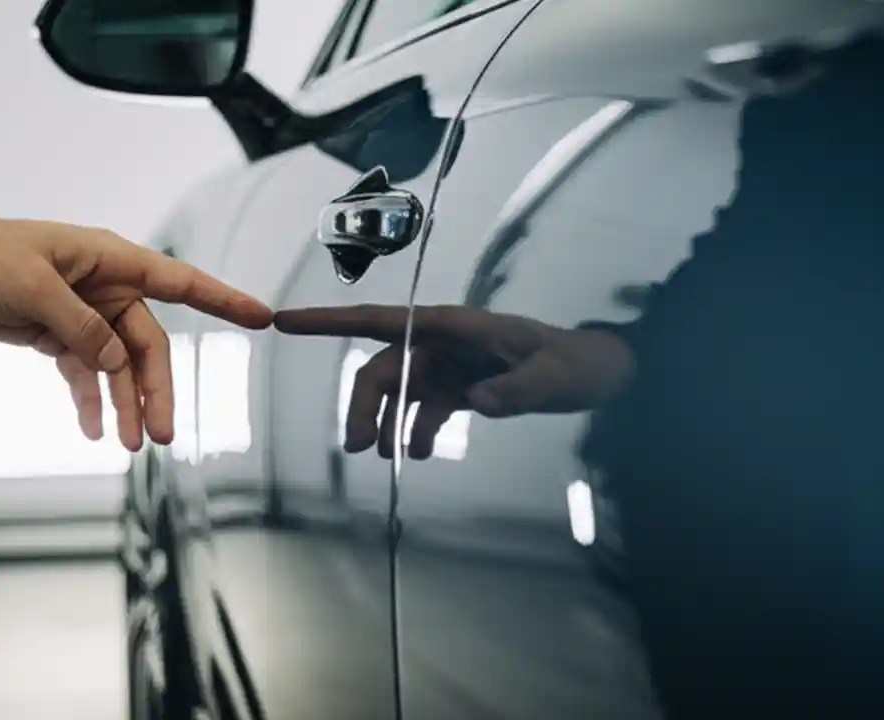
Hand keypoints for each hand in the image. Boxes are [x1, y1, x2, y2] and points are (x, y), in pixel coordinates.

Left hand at [0, 188, 272, 450]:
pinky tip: (92, 429)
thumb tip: (116, 363)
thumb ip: (80, 327)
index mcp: (110, 263)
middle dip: (156, 390)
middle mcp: (105, 290)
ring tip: (128, 445)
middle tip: (158, 434)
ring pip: (119, 369)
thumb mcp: (32, 289)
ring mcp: (84, 316)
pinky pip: (86, 376)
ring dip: (124, 405)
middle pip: (148, 347)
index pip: (181, 283)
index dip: (224, 301)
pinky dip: (90, 402)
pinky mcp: (58, 337)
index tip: (263, 317)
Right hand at [275, 305, 634, 458]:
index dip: (330, 321)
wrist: (597, 374)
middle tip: (360, 447)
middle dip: (366, 404)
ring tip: (388, 458)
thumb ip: (517, 390)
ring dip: (386, 423)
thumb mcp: (554, 376)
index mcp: (454, 327)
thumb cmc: (576, 363)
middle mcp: (442, 344)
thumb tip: (476, 404)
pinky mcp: (459, 390)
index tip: (286, 322)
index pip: (381, 320)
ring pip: (397, 393)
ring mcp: (448, 367)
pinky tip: (420, 454)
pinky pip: (422, 410)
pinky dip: (415, 432)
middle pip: (384, 368)